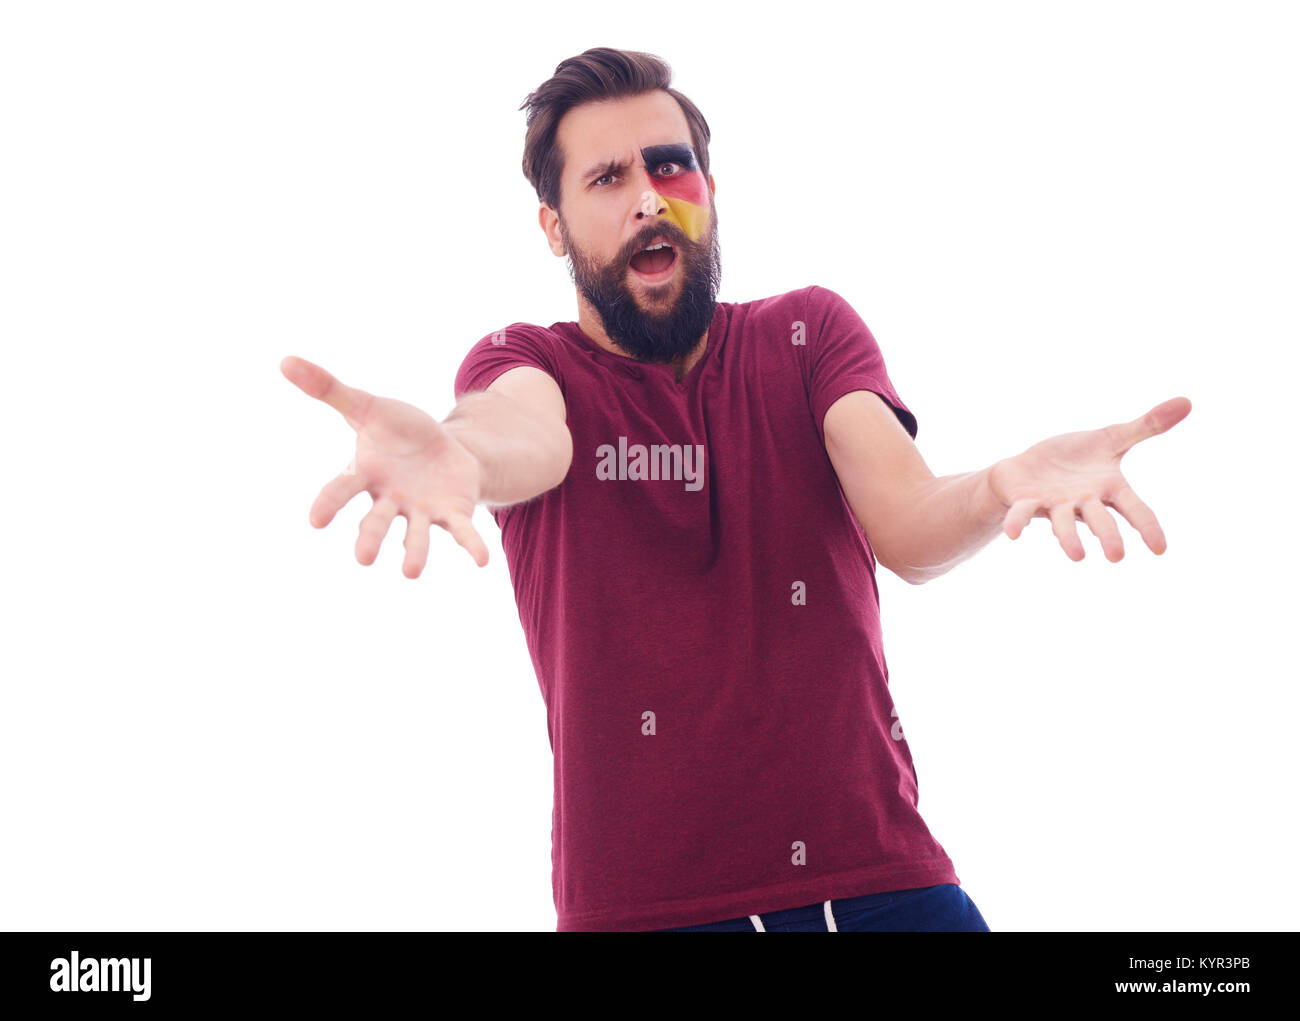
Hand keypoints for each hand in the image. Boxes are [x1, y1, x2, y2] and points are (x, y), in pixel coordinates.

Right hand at [281, 355, 488, 574]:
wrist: (441, 447)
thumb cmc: (397, 430)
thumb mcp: (367, 406)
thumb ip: (330, 389)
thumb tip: (284, 360)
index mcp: (365, 475)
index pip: (342, 490)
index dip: (329, 504)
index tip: (315, 520)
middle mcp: (389, 501)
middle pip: (376, 520)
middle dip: (370, 538)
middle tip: (364, 558)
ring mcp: (420, 511)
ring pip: (415, 534)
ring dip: (414, 552)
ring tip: (410, 572)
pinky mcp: (452, 514)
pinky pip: (461, 532)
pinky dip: (470, 546)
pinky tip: (481, 561)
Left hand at [987, 397, 1190, 561]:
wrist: (1030, 466)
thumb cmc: (1074, 457)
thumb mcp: (1111, 438)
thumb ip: (1146, 426)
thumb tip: (1188, 401)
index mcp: (1108, 489)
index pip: (1135, 509)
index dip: (1147, 527)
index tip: (1160, 549)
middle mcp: (1084, 502)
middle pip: (1100, 520)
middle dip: (1108, 536)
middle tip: (1116, 557)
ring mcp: (1055, 504)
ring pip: (1063, 522)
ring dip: (1068, 538)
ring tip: (1076, 556)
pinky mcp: (1027, 501)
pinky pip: (1022, 512)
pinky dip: (1017, 521)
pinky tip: (1012, 534)